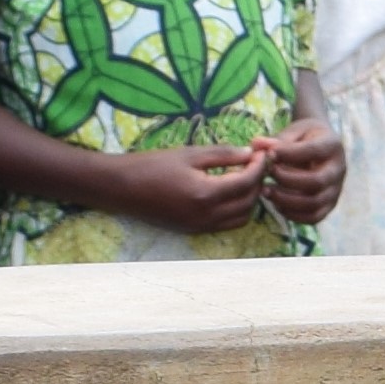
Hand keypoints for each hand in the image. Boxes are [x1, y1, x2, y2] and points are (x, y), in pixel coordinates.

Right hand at [119, 141, 278, 235]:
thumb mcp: (189, 154)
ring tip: (243, 177)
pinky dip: (235, 209)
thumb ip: (222, 155)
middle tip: (256, 163)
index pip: (247, 182)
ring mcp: (200, 227)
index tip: (262, 152)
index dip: (259, 166)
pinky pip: (226, 224)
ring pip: (241, 218)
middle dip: (257, 182)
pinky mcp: (194, 231)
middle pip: (249, 202)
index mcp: (206, 194)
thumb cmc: (152, 165)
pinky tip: (228, 191)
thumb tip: (249, 154)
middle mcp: (206, 216)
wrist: (121, 188)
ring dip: (249, 199)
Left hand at [263, 117, 345, 224]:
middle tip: (267, 173)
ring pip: (314, 203)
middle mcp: (338, 169)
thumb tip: (256, 145)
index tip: (268, 154)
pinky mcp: (329, 205)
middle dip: (286, 180)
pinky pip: (313, 217)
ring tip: (266, 191)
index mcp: (332, 145)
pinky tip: (276, 203)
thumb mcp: (292, 132)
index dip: (288, 154)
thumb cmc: (303, 138)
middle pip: (316, 181)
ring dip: (286, 200)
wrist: (320, 146)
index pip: (313, 151)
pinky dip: (292, 214)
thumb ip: (276, 140)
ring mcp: (336, 190)